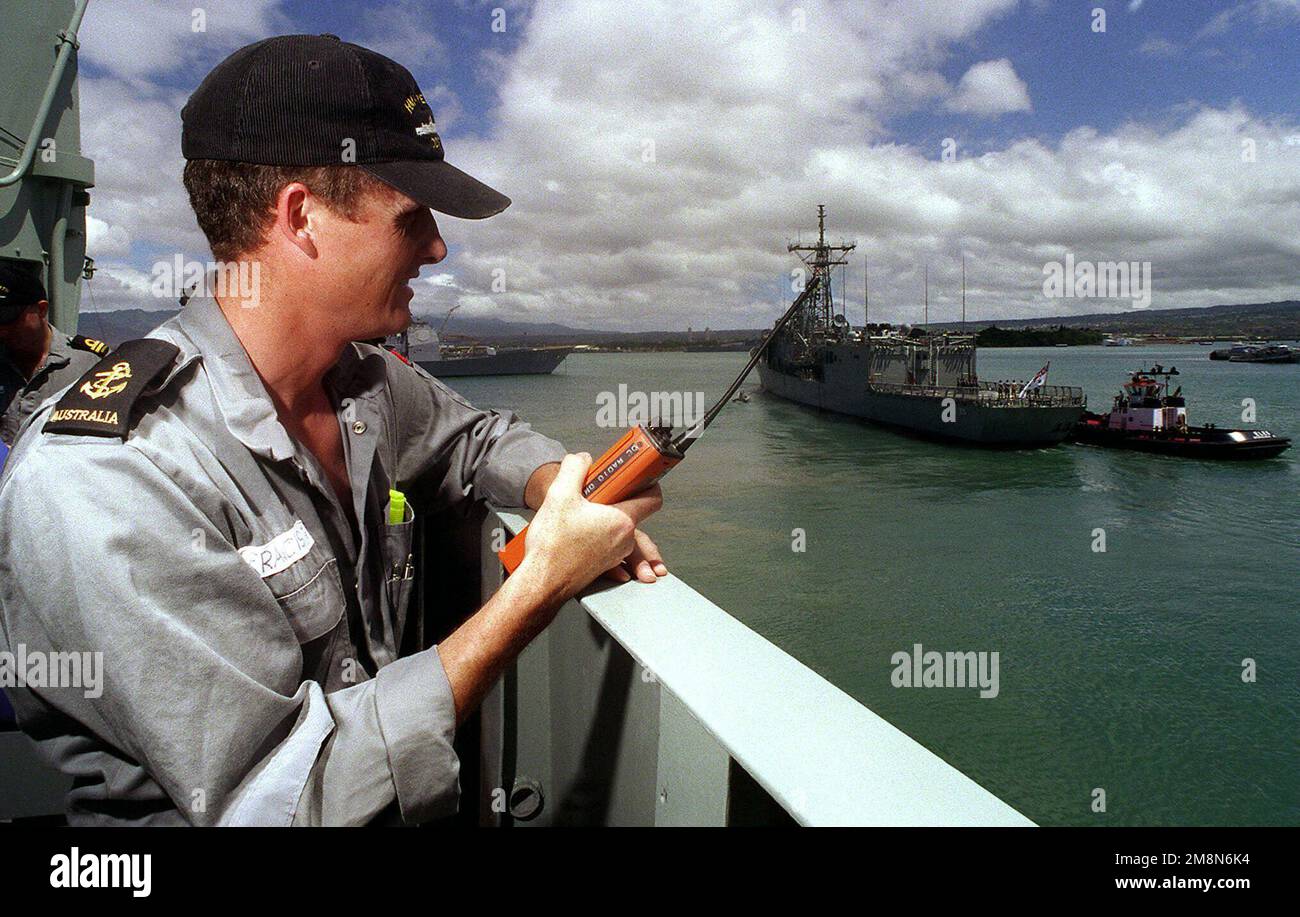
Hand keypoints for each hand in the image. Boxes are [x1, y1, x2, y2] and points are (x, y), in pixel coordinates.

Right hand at [521, 453, 663, 600]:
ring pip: (621, 529)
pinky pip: (609, 545)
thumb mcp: (559, 495)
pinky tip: (579, 532)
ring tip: (581, 513)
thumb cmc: (552, 547)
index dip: (649, 483)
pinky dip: (599, 535)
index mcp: (622, 521)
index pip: (653, 498)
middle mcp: (624, 540)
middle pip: (634, 511)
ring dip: (607, 518)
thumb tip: (582, 459)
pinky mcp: (603, 566)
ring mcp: (615, 555)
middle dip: (618, 498)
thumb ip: (574, 469)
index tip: (638, 475)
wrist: (541, 581)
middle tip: (598, 491)